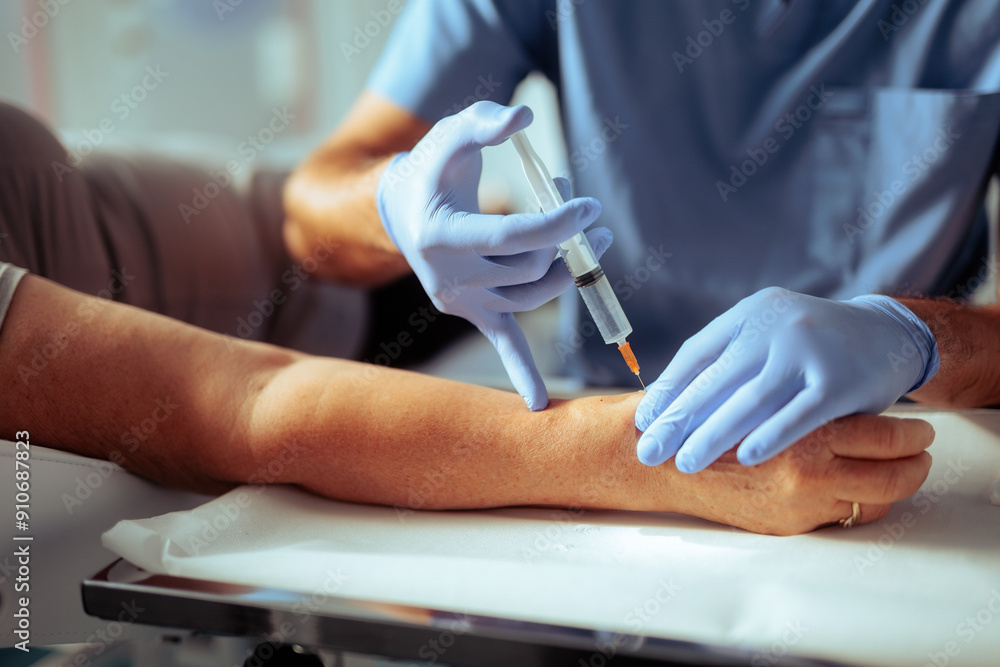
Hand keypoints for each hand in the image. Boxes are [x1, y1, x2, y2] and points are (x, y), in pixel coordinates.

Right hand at [377, 101, 607, 410]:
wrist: (402, 209)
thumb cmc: (434, 166)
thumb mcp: (452, 131)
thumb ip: (485, 121)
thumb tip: (525, 116)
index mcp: (442, 234)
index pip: (514, 237)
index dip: (559, 224)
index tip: (590, 207)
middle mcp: (449, 275)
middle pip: (530, 268)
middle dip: (567, 237)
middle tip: (585, 208)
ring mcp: (462, 299)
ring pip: (532, 296)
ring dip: (566, 271)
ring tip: (584, 239)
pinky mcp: (473, 310)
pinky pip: (502, 343)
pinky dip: (521, 372)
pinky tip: (538, 405)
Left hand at [635, 287, 938, 471]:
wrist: (889, 333)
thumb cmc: (812, 343)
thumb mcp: (767, 333)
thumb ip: (729, 357)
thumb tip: (669, 399)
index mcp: (749, 314)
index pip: (696, 354)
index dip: (668, 390)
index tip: (644, 421)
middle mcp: (774, 326)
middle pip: (716, 380)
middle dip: (678, 420)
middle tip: (648, 451)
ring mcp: (808, 350)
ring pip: (751, 400)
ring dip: (713, 435)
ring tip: (686, 463)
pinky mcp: (841, 379)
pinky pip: (799, 414)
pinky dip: (771, 436)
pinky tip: (745, 459)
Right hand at [640, 413, 934, 534]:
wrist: (656, 462)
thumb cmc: (701, 415)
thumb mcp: (751, 382)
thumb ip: (797, 386)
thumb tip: (850, 391)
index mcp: (799, 424)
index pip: (882, 435)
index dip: (909, 434)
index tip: (920, 429)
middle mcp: (803, 466)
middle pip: (889, 470)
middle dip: (915, 460)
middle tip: (924, 447)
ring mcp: (797, 500)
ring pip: (875, 498)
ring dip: (901, 483)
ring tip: (911, 469)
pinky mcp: (784, 523)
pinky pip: (846, 516)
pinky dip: (864, 503)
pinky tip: (865, 489)